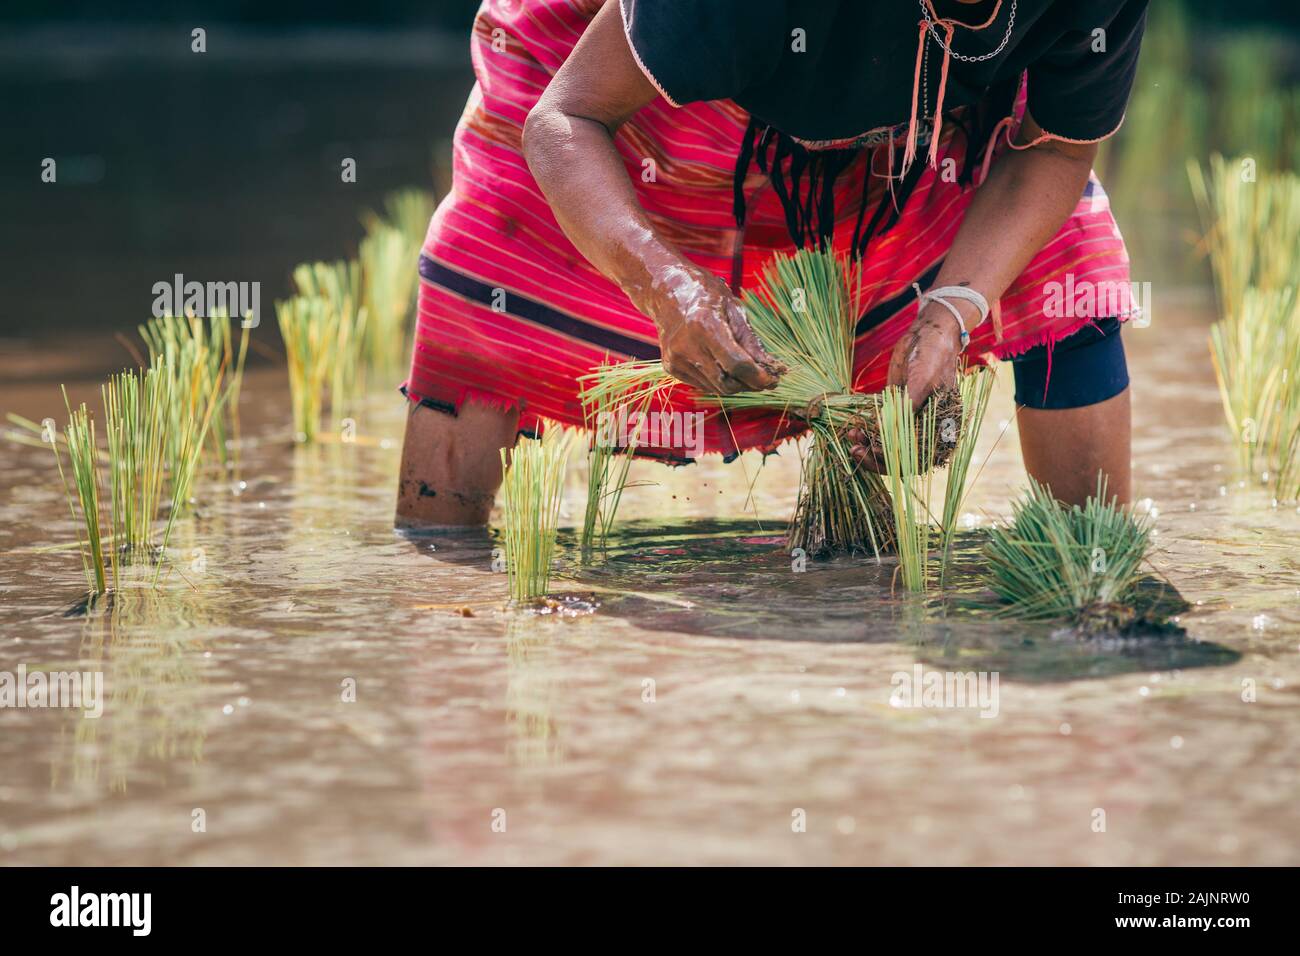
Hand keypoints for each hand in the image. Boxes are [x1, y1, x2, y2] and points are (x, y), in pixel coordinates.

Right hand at [639, 260, 784, 394]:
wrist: (666, 292)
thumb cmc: (705, 295)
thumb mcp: (734, 309)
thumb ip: (751, 341)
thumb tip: (772, 368)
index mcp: (705, 325)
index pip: (737, 364)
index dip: (758, 377)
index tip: (774, 379)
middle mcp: (687, 346)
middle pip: (727, 382)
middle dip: (750, 384)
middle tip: (764, 379)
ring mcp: (676, 359)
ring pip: (716, 388)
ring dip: (736, 384)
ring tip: (746, 371)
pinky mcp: (671, 367)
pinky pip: (703, 384)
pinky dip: (719, 380)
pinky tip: (724, 366)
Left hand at [847, 302, 964, 471]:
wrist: (929, 333)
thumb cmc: (932, 354)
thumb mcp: (922, 379)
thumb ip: (907, 406)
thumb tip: (884, 432)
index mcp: (943, 428)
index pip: (918, 459)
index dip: (895, 460)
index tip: (874, 450)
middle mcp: (927, 430)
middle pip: (900, 458)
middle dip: (876, 457)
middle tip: (856, 449)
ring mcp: (910, 421)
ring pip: (887, 446)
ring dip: (868, 446)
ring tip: (852, 435)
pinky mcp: (896, 411)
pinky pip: (880, 429)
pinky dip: (867, 432)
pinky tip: (854, 429)